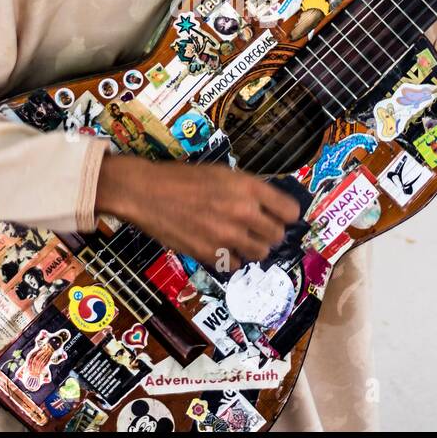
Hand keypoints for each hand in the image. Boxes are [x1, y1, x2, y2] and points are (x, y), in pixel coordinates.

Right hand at [95, 154, 300, 272]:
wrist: (146, 193)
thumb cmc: (182, 178)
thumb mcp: (222, 173)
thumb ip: (248, 189)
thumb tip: (270, 206)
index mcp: (248, 187)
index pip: (290, 211)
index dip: (287, 214)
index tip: (281, 215)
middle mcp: (243, 212)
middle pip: (278, 235)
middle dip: (270, 232)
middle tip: (257, 228)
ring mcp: (227, 236)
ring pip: (260, 253)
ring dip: (253, 246)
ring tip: (239, 237)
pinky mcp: (210, 255)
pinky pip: (236, 263)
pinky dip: (232, 257)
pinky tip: (220, 245)